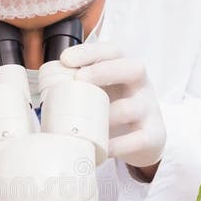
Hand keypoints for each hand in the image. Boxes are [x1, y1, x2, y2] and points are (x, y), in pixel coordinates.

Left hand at [60, 42, 165, 174]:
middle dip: (104, 71)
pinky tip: (101, 148)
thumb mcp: (102, 93)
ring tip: (86, 125)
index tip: (65, 59)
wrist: (146, 141)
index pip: (114, 52)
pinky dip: (118, 145)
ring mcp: (150, 110)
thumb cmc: (115, 111)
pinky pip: (138, 139)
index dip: (90, 52)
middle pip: (134, 68)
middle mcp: (142, 86)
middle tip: (79, 79)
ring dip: (107, 115)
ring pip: (133, 108)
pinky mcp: (154, 135)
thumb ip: (82, 86)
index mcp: (126, 70)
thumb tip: (47, 83)